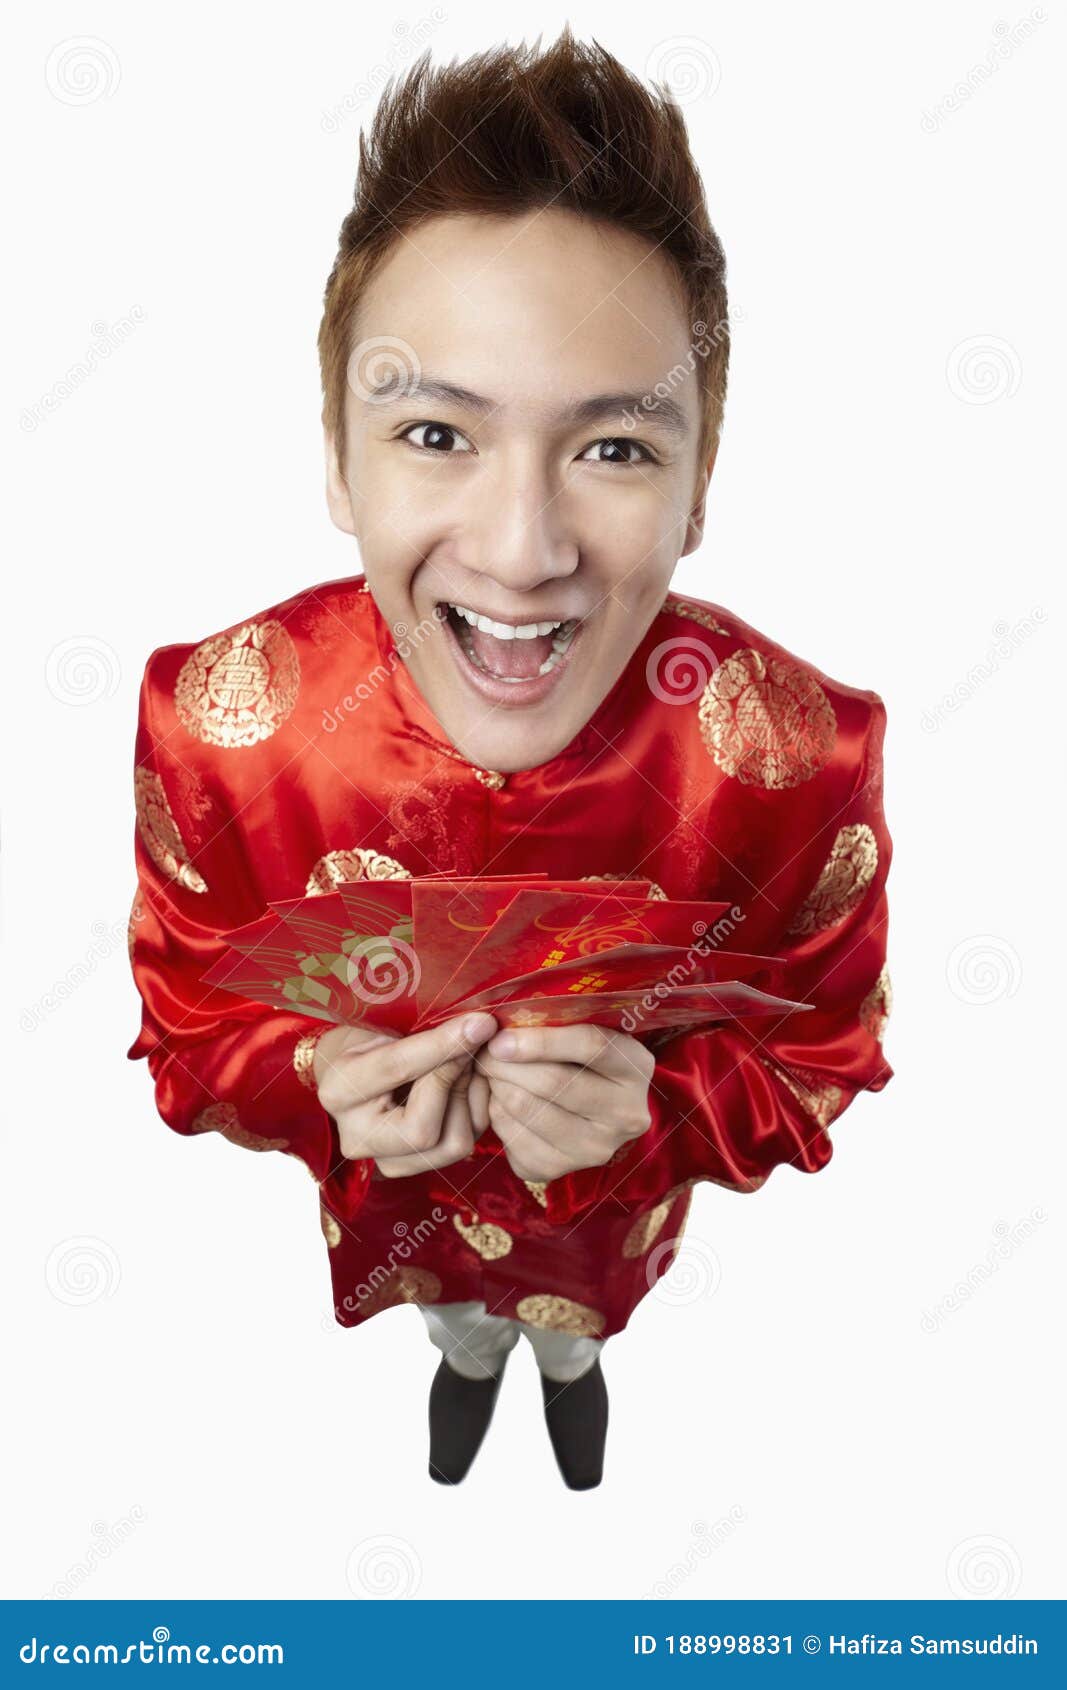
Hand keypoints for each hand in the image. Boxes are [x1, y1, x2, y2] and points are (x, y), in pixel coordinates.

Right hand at [312, 1012, 496, 1177]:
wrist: (359, 1077)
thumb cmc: (374, 1044)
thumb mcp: (387, 1030)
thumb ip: (423, 1033)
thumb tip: (480, 1027)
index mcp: (338, 1091)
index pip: (396, 1069)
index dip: (443, 1046)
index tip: (479, 1024)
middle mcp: (357, 1138)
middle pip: (423, 1129)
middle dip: (457, 1081)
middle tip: (475, 1044)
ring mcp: (386, 1161)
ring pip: (452, 1144)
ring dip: (470, 1097)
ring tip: (469, 1063)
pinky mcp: (415, 1167)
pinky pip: (463, 1144)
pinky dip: (475, 1110)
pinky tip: (469, 1084)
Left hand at [474, 1023, 654, 1182]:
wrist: (593, 1114)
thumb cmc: (581, 1060)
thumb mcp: (585, 1033)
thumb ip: (556, 1023)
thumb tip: (499, 1022)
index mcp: (636, 1067)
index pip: (591, 1046)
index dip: (541, 1040)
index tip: (501, 1037)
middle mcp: (625, 1115)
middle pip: (553, 1082)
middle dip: (508, 1063)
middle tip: (485, 1052)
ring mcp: (595, 1149)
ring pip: (528, 1110)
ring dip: (497, 1086)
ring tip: (492, 1073)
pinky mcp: (560, 1169)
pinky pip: (512, 1138)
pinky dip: (496, 1115)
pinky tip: (499, 1101)